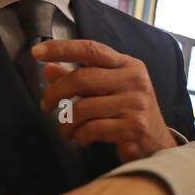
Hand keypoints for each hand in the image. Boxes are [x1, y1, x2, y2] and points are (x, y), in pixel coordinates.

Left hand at [34, 39, 175, 161]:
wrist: (158, 145)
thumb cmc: (129, 114)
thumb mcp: (108, 91)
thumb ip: (80, 79)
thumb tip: (49, 69)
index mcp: (129, 65)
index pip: (91, 49)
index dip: (61, 48)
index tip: (36, 52)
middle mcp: (135, 81)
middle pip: (82, 78)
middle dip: (55, 93)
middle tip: (45, 105)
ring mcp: (136, 104)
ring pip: (83, 108)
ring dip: (66, 122)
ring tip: (66, 130)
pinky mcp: (134, 128)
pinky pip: (92, 129)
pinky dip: (79, 136)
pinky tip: (81, 138)